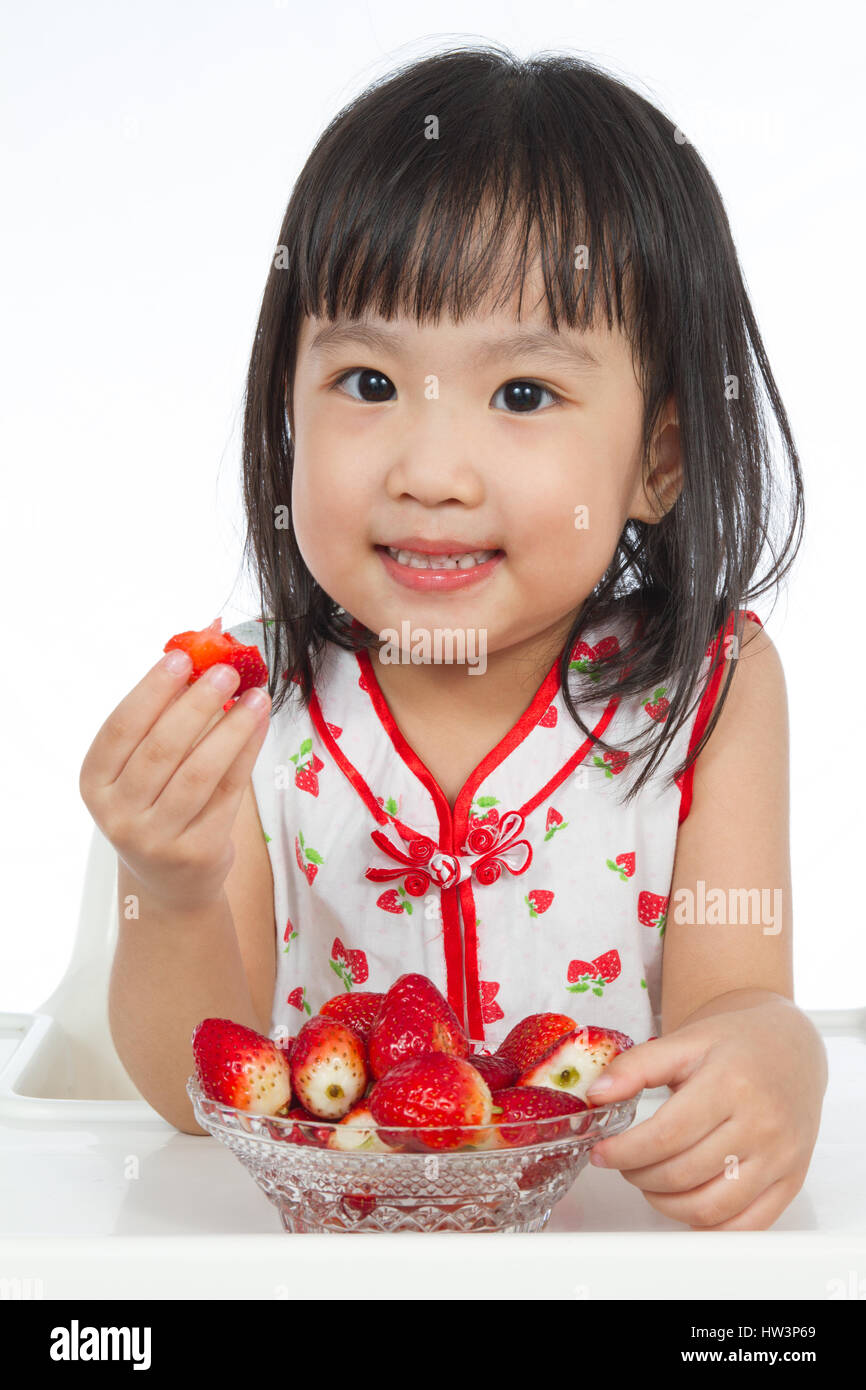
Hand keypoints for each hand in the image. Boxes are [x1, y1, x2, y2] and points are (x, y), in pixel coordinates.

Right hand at [79, 648, 270, 909]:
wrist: (169, 881)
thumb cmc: (155, 806)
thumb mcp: (141, 769)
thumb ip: (161, 719)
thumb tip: (200, 661)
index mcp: (94, 782)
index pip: (120, 728)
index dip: (152, 690)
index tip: (182, 658)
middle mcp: (117, 813)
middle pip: (162, 749)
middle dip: (198, 704)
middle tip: (227, 671)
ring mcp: (155, 838)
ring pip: (199, 773)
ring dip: (231, 728)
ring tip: (256, 695)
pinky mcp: (196, 852)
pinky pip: (227, 793)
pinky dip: (246, 754)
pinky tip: (259, 724)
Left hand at [583, 997, 827, 1229]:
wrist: (790, 1047)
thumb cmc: (736, 1044)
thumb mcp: (684, 1041)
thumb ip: (636, 1066)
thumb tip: (597, 1094)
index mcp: (731, 1084)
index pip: (666, 1136)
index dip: (625, 1152)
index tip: (602, 1153)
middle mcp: (761, 1124)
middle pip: (683, 1174)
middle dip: (639, 1176)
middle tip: (625, 1164)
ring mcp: (780, 1158)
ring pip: (710, 1208)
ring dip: (667, 1204)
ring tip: (651, 1182)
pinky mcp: (792, 1181)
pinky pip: (746, 1226)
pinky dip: (709, 1226)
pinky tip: (687, 1204)